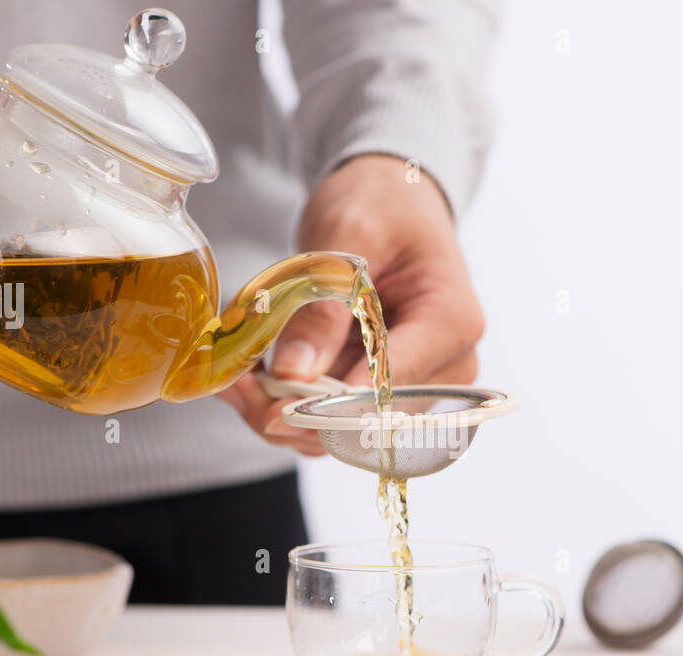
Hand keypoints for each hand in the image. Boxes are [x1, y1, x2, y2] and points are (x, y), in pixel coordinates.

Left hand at [220, 154, 485, 454]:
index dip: (326, 403)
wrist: (392, 199)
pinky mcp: (388, 389)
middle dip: (295, 409)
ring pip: (345, 428)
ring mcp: (421, 383)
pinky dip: (292, 401)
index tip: (266, 400)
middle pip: (367, 419)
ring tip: (235, 378)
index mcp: (451, 323)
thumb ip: (323, 305)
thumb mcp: (347, 235)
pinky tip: (252, 378)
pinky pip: (337, 414)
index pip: (388, 385)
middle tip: (231, 384)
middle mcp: (448, 366)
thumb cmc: (381, 203)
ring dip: (286, 410)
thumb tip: (294, 372)